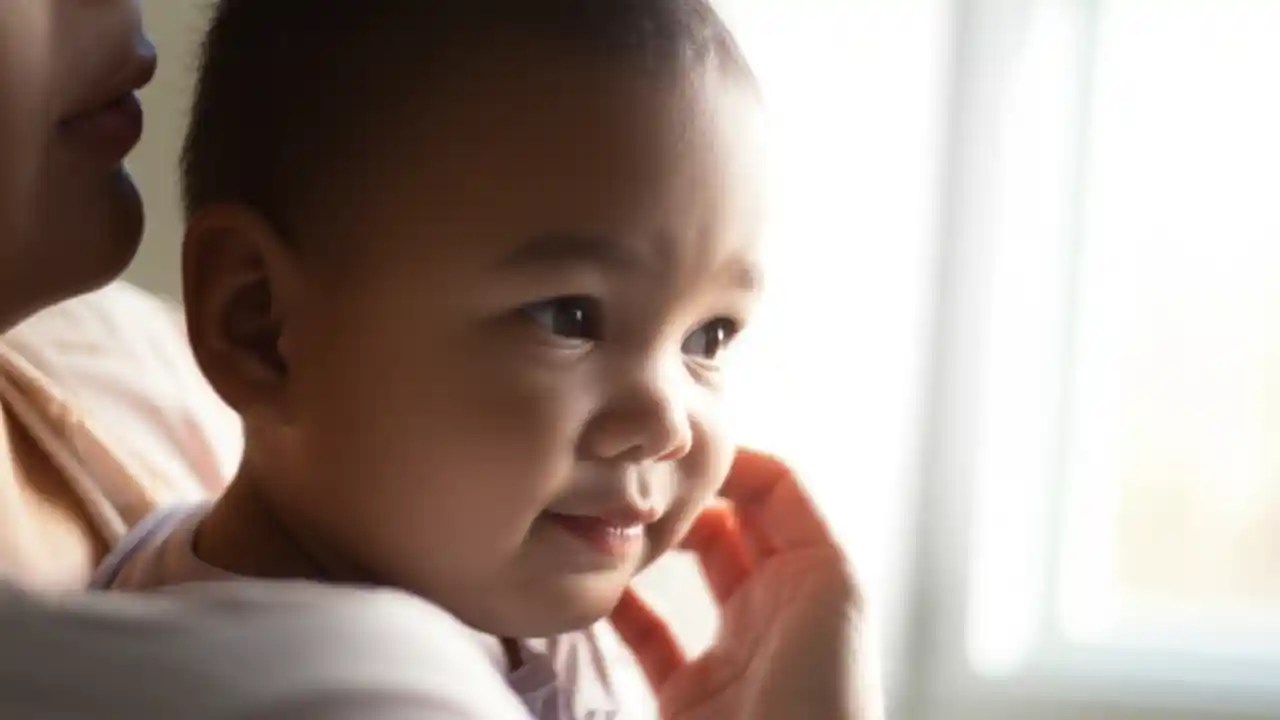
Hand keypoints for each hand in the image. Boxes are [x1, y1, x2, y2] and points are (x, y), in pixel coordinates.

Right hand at [611, 449, 881, 719]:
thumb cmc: (828, 694)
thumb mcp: (833, 582)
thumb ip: (790, 509)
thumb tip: (734, 453)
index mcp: (816, 573)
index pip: (772, 489)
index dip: (728, 459)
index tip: (674, 443)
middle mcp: (777, 604)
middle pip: (726, 523)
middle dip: (684, 495)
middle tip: (634, 473)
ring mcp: (733, 650)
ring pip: (685, 577)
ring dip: (653, 545)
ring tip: (611, 516)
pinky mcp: (691, 696)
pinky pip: (649, 638)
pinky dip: (621, 610)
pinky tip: (595, 584)